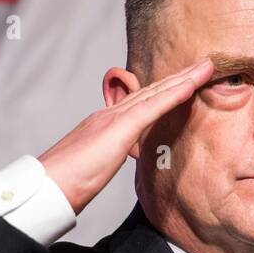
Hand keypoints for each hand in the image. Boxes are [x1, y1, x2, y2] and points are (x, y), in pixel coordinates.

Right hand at [37, 57, 213, 213]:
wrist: (45, 187)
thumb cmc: (65, 184)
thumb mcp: (94, 168)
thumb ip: (108, 160)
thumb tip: (116, 162)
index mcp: (105, 124)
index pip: (142, 103)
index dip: (166, 91)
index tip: (187, 82)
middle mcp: (110, 115)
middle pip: (152, 91)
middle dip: (180, 77)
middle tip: (205, 65)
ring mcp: (113, 119)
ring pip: (155, 93)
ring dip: (184, 79)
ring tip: (207, 67)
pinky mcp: (117, 129)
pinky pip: (152, 107)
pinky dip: (174, 94)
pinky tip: (192, 86)